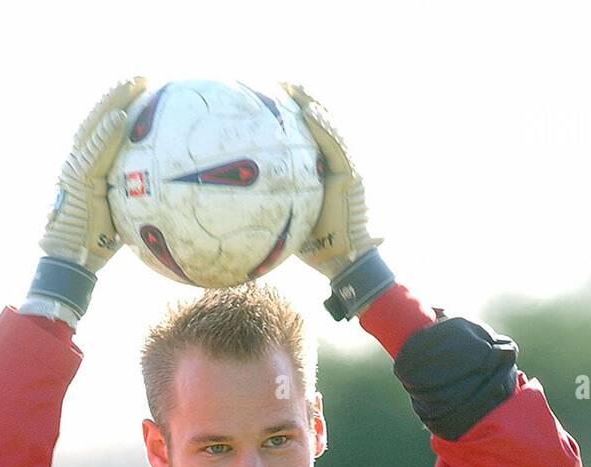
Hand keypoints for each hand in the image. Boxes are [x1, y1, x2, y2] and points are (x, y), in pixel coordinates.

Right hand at [39, 75, 148, 273]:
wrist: (69, 260)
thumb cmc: (93, 245)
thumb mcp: (117, 217)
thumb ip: (130, 199)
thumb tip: (160, 198)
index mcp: (85, 167)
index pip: (102, 130)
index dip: (118, 108)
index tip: (139, 92)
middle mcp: (77, 161)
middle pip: (98, 119)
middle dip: (118, 95)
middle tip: (141, 77)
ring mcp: (75, 168)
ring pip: (94, 126)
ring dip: (114, 102)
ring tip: (133, 83)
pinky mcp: (77, 179)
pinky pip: (95, 152)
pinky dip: (106, 133)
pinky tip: (121, 117)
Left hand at [279, 81, 383, 279]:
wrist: (342, 261)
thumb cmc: (314, 246)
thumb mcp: (291, 216)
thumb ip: (276, 199)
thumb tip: (240, 199)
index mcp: (324, 170)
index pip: (310, 134)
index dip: (295, 113)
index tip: (274, 96)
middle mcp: (336, 163)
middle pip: (320, 122)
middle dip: (301, 99)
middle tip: (279, 82)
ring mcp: (346, 167)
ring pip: (328, 127)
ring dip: (310, 104)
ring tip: (292, 86)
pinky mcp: (350, 175)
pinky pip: (334, 145)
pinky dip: (321, 127)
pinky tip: (307, 111)